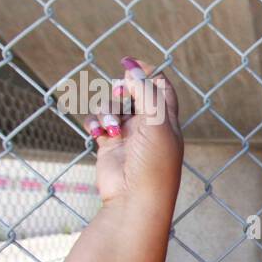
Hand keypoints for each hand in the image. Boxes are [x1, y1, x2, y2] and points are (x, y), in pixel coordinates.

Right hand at [84, 57, 182, 208]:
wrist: (134, 199)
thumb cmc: (153, 164)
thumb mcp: (156, 123)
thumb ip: (146, 92)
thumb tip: (131, 65)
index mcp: (167, 119)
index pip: (160, 86)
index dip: (146, 71)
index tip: (128, 61)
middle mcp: (148, 125)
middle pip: (131, 91)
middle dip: (122, 90)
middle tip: (120, 92)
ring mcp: (128, 134)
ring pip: (111, 105)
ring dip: (106, 109)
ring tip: (110, 127)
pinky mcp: (109, 144)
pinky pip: (97, 121)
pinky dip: (94, 122)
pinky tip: (97, 133)